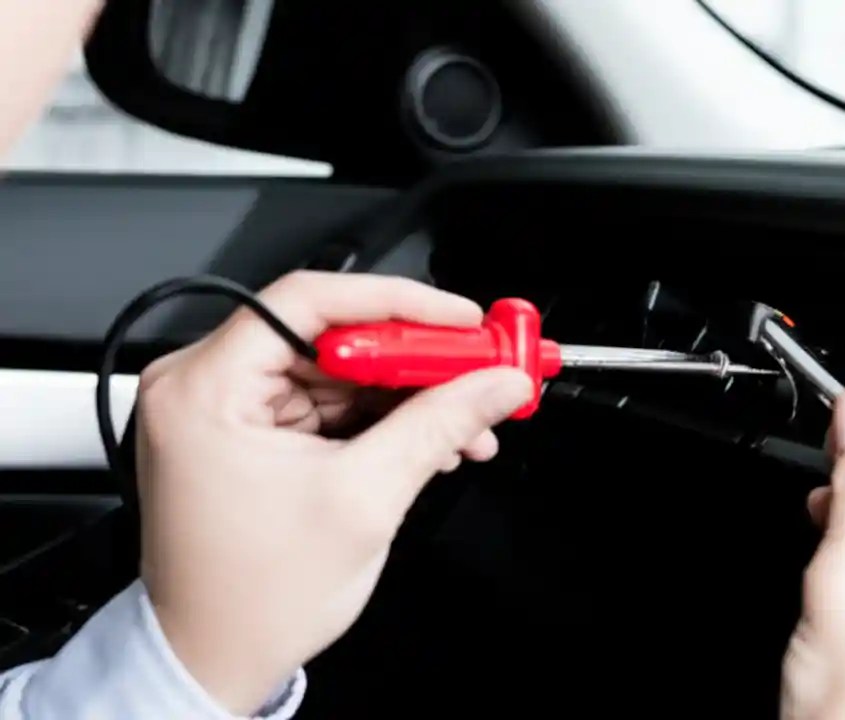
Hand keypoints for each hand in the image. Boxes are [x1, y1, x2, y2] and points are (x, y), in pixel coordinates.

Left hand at [134, 271, 533, 713]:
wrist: (219, 659)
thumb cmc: (253, 599)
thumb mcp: (364, 499)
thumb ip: (438, 425)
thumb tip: (494, 383)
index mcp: (205, 390)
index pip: (310, 302)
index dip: (399, 304)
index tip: (460, 321)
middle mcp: (205, 388)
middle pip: (333, 336)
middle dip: (418, 358)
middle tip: (481, 365)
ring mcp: (228, 411)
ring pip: (341, 372)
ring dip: (411, 395)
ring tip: (468, 420)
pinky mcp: (253, 434)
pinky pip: (332, 404)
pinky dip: (386, 419)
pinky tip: (434, 436)